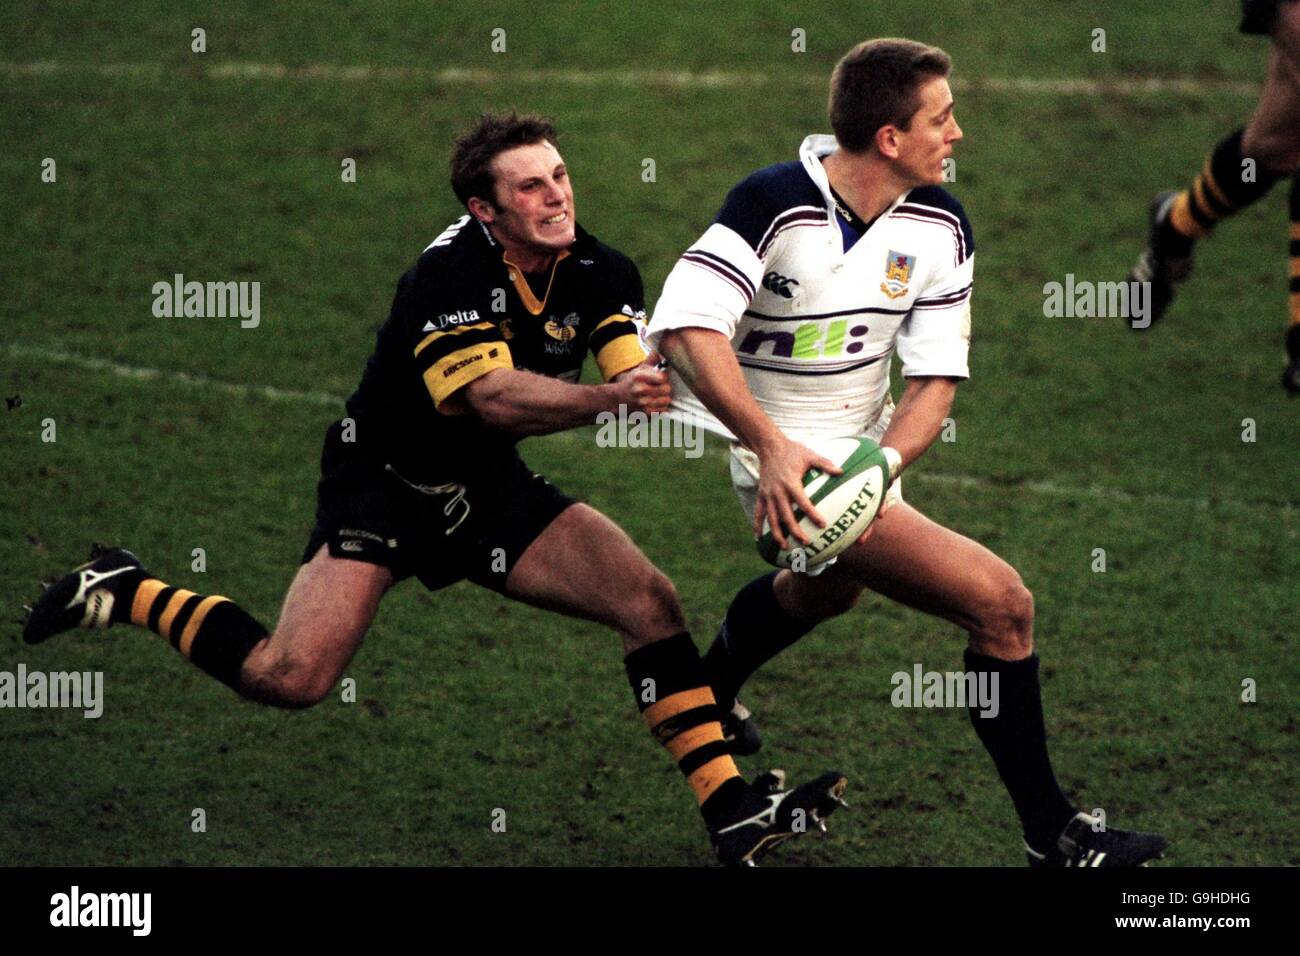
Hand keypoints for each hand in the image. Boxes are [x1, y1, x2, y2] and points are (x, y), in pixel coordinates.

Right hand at [612, 363, 671, 414]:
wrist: (617, 400)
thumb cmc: (631, 383)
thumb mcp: (638, 370)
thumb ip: (651, 361)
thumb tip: (661, 354)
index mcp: (639, 376)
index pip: (663, 377)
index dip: (663, 377)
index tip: (660, 378)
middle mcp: (640, 390)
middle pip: (667, 389)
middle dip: (665, 388)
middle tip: (658, 388)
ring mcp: (643, 403)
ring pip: (666, 400)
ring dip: (664, 398)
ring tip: (656, 396)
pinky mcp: (645, 414)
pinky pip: (663, 410)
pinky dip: (660, 407)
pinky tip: (653, 404)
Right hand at [752, 434, 840, 548]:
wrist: (769, 446)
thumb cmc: (792, 451)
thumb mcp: (810, 455)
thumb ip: (825, 464)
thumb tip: (841, 471)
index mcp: (791, 483)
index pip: (803, 502)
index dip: (812, 514)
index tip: (822, 524)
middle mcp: (778, 491)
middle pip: (786, 516)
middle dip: (795, 531)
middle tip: (806, 542)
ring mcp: (767, 495)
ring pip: (771, 518)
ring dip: (777, 534)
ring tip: (785, 547)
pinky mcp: (761, 495)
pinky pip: (758, 513)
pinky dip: (757, 526)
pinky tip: (759, 538)